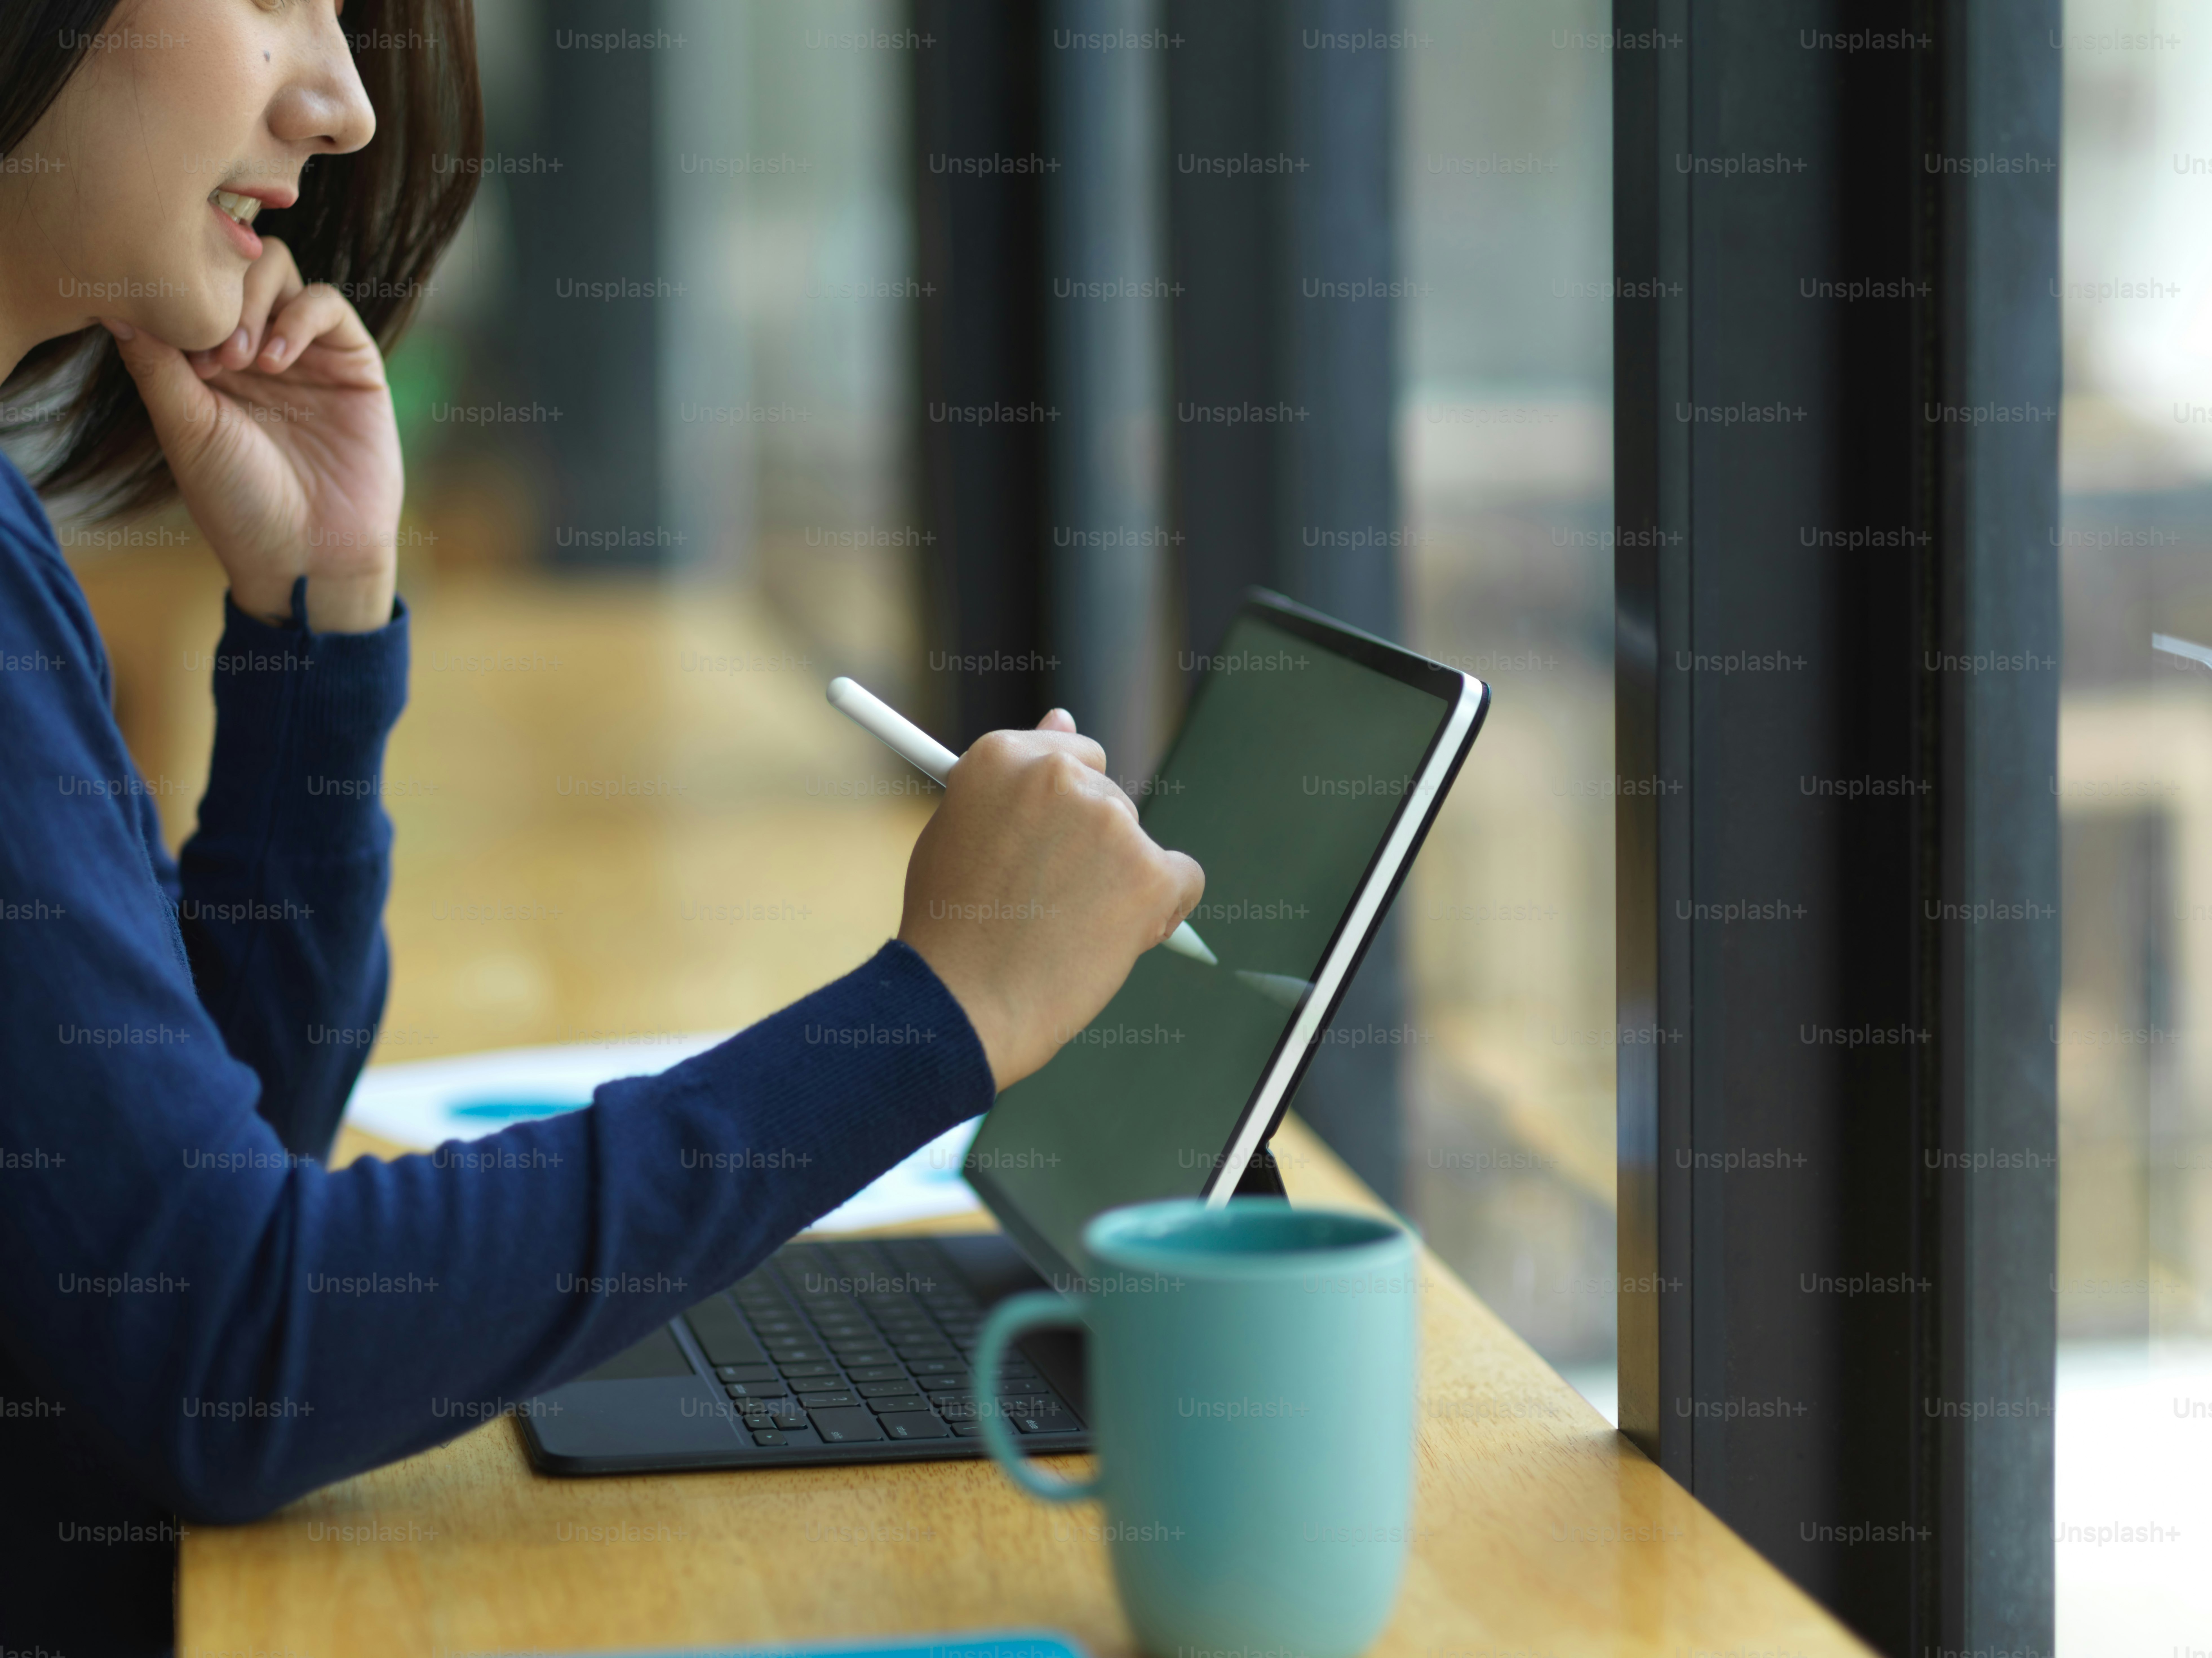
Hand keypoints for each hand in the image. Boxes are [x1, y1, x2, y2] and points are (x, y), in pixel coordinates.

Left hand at [100, 235, 399, 633]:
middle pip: (234, 264)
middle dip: (220, 296)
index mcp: (207, 360)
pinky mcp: (352, 360)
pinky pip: (327, 303)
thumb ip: (155, 362)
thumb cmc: (239, 502)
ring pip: (278, 271)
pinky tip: (281, 361)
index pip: (190, 285)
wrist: (310, 552)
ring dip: (255, 303)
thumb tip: (118, 302)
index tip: (178, 348)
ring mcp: (306, 350)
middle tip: (217, 356)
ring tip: (247, 360)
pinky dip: (300, 317)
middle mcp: (256, 346)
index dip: (180, 296)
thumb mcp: (183, 428)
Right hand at [899, 710, 1204, 1089]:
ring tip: (1062, 929)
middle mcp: (1059, 776)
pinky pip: (1183, 878)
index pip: (1070, 754)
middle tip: (1043, 902)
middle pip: (1109, 799)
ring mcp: (1110, 822)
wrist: (965, 1005)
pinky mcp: (1151, 873)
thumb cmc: (951, 926)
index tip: (1049, 843)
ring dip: (1118, 882)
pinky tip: (1113, 938)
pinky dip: (1161, 910)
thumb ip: (1016, 778)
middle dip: (1090, 848)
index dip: (1063, 808)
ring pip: (1140, 844)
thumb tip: (1064, 715)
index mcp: (1003, 756)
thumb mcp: (963, 829)